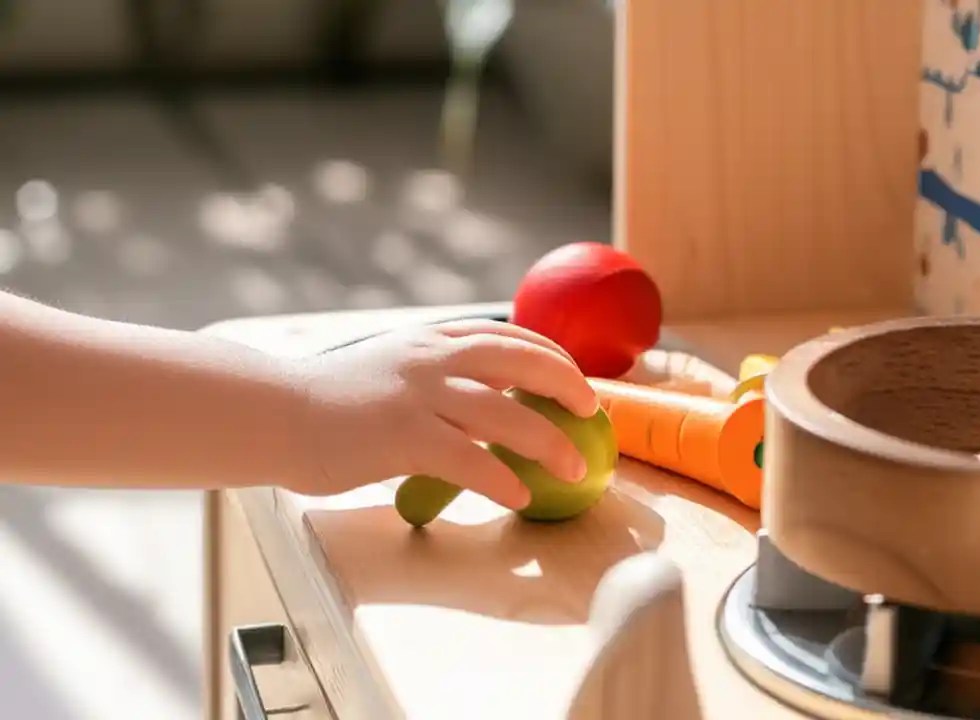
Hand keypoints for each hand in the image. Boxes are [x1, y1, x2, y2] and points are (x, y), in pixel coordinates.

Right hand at [288, 320, 597, 506]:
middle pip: (520, 361)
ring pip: (503, 413)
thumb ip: (437, 374)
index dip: (551, 354)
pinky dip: (499, 479)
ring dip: (547, 442)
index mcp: (431, 340)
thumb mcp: (393, 369)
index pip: (507, 335)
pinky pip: (467, 459)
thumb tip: (487, 397)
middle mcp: (431, 358)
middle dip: (566, 384)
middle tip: (592, 413)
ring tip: (574, 469)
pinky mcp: (401, 436)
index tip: (576, 377)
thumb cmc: (333, 403)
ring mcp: (417, 396)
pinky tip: (519, 496)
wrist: (276, 414)